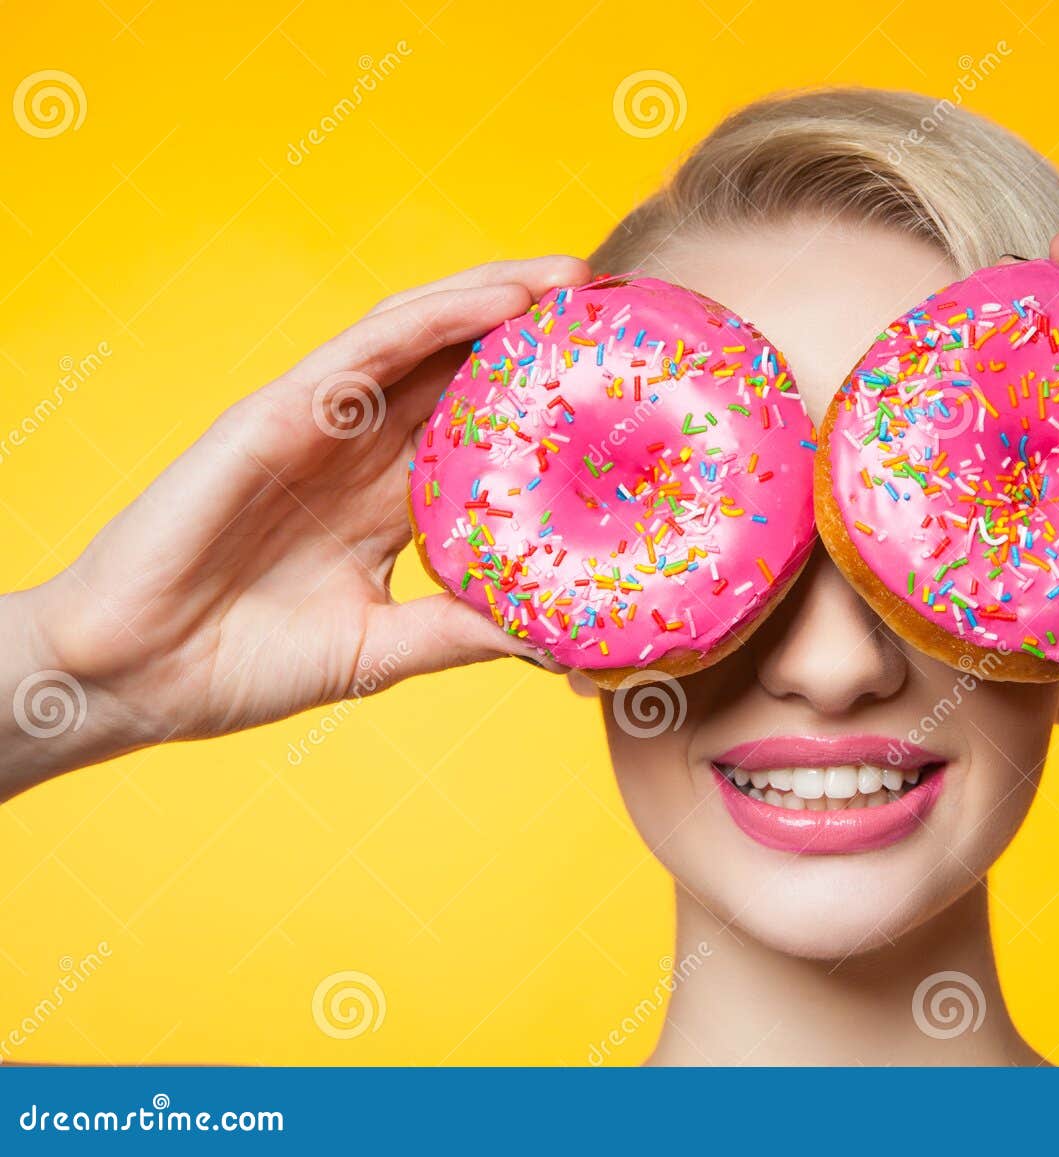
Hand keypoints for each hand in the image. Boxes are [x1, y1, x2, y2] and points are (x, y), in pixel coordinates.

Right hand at [3, 257, 588, 794]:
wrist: (135, 679)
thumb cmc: (242, 665)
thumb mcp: (382, 649)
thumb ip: (463, 632)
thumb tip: (561, 639)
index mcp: (386, 504)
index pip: (480, 437)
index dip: (547, 410)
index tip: (622, 396)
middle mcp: (360, 452)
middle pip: (462, 374)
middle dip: (536, 339)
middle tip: (618, 312)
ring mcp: (320, 424)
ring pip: (422, 341)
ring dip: (497, 301)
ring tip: (571, 280)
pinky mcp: (277, 411)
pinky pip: (364, 350)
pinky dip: (434, 318)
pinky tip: (494, 300)